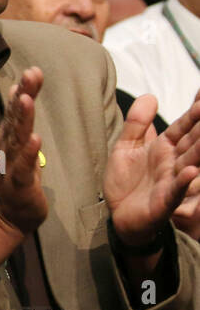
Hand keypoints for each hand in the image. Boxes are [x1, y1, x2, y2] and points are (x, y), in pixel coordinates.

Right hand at [0, 67, 46, 272]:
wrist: (3, 216)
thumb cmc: (15, 179)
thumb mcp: (19, 146)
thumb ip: (19, 121)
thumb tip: (21, 92)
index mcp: (9, 138)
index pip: (17, 110)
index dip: (24, 90)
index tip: (33, 71)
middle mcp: (6, 147)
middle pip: (15, 118)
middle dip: (23, 95)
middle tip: (32, 74)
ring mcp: (10, 165)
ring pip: (17, 138)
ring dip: (22, 118)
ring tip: (27, 99)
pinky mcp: (18, 184)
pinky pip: (24, 167)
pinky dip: (29, 153)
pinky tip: (35, 140)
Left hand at [106, 90, 199, 245]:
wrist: (116, 214)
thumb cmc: (125, 181)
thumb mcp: (126, 146)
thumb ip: (136, 123)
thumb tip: (150, 96)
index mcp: (165, 147)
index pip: (183, 125)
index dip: (195, 111)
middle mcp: (173, 162)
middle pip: (193, 141)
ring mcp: (171, 180)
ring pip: (191, 162)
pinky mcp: (164, 200)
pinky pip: (176, 190)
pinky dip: (184, 181)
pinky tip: (192, 171)